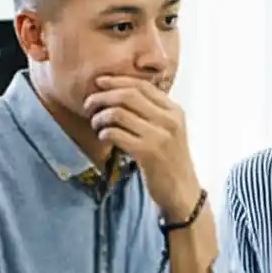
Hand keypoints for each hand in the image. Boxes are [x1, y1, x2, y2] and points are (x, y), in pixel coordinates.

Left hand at [85, 76, 200, 219]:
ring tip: (96, 124)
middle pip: (128, 95)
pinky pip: (116, 133)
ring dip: (100, 117)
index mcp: (174, 111)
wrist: (182, 191)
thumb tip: (119, 93)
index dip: (117, 81)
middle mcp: (169, 120)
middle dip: (103, 96)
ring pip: (118, 113)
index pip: (142, 86)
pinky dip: (104, 133)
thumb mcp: (169, 131)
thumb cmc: (170, 161)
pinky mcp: (148, 153)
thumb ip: (153, 112)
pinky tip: (103, 137)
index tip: (99, 83)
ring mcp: (159, 136)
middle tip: (89, 104)